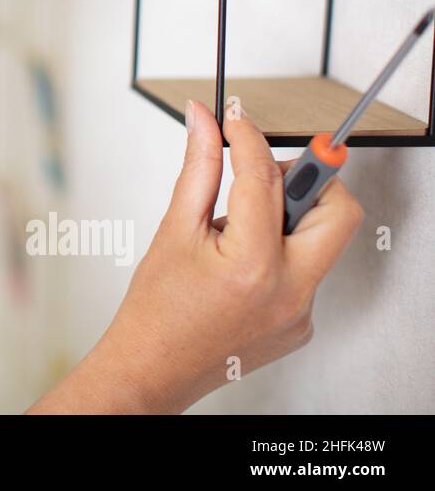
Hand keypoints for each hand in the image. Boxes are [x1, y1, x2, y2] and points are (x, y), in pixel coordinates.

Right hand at [100, 100, 363, 411]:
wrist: (153, 368)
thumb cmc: (155, 309)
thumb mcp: (174, 229)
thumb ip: (197, 169)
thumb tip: (203, 122)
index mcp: (253, 265)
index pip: (265, 178)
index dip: (249, 139)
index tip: (237, 122)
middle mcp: (290, 291)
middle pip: (337, 210)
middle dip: (307, 181)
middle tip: (266, 177)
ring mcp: (302, 312)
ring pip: (322, 241)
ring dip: (289, 219)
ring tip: (238, 230)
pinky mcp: (303, 323)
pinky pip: (307, 271)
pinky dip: (278, 254)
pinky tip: (237, 266)